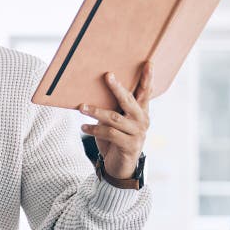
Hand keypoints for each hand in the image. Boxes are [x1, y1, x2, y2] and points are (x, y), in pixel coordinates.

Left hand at [80, 61, 152, 178]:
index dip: (147, 78)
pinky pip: (110, 133)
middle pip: (129, 100)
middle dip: (117, 88)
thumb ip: (114, 108)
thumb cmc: (115, 139)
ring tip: (81, 107)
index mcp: (141, 111)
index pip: (146, 92)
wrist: (120, 166)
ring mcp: (137, 133)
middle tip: (107, 75)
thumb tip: (95, 91)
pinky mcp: (129, 145)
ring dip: (96, 111)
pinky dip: (94, 129)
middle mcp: (142, 120)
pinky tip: (83, 128)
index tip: (148, 63)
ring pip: (115, 118)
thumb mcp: (116, 121)